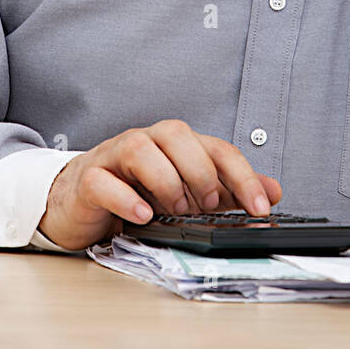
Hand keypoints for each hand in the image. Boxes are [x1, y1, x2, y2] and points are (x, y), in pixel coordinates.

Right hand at [38, 119, 282, 250]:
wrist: (76, 203)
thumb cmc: (133, 192)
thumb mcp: (187, 192)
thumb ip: (228, 191)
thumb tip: (273, 191)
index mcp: (173, 146)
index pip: (215, 147)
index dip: (242, 176)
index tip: (261, 206)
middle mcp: (145, 143)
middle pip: (175, 133)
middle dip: (200, 171)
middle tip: (210, 205)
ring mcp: (112, 159)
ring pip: (139, 147)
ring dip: (165, 180)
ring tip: (175, 209)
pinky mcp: (87, 181)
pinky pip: (103, 180)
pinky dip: (125, 197)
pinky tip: (142, 215)